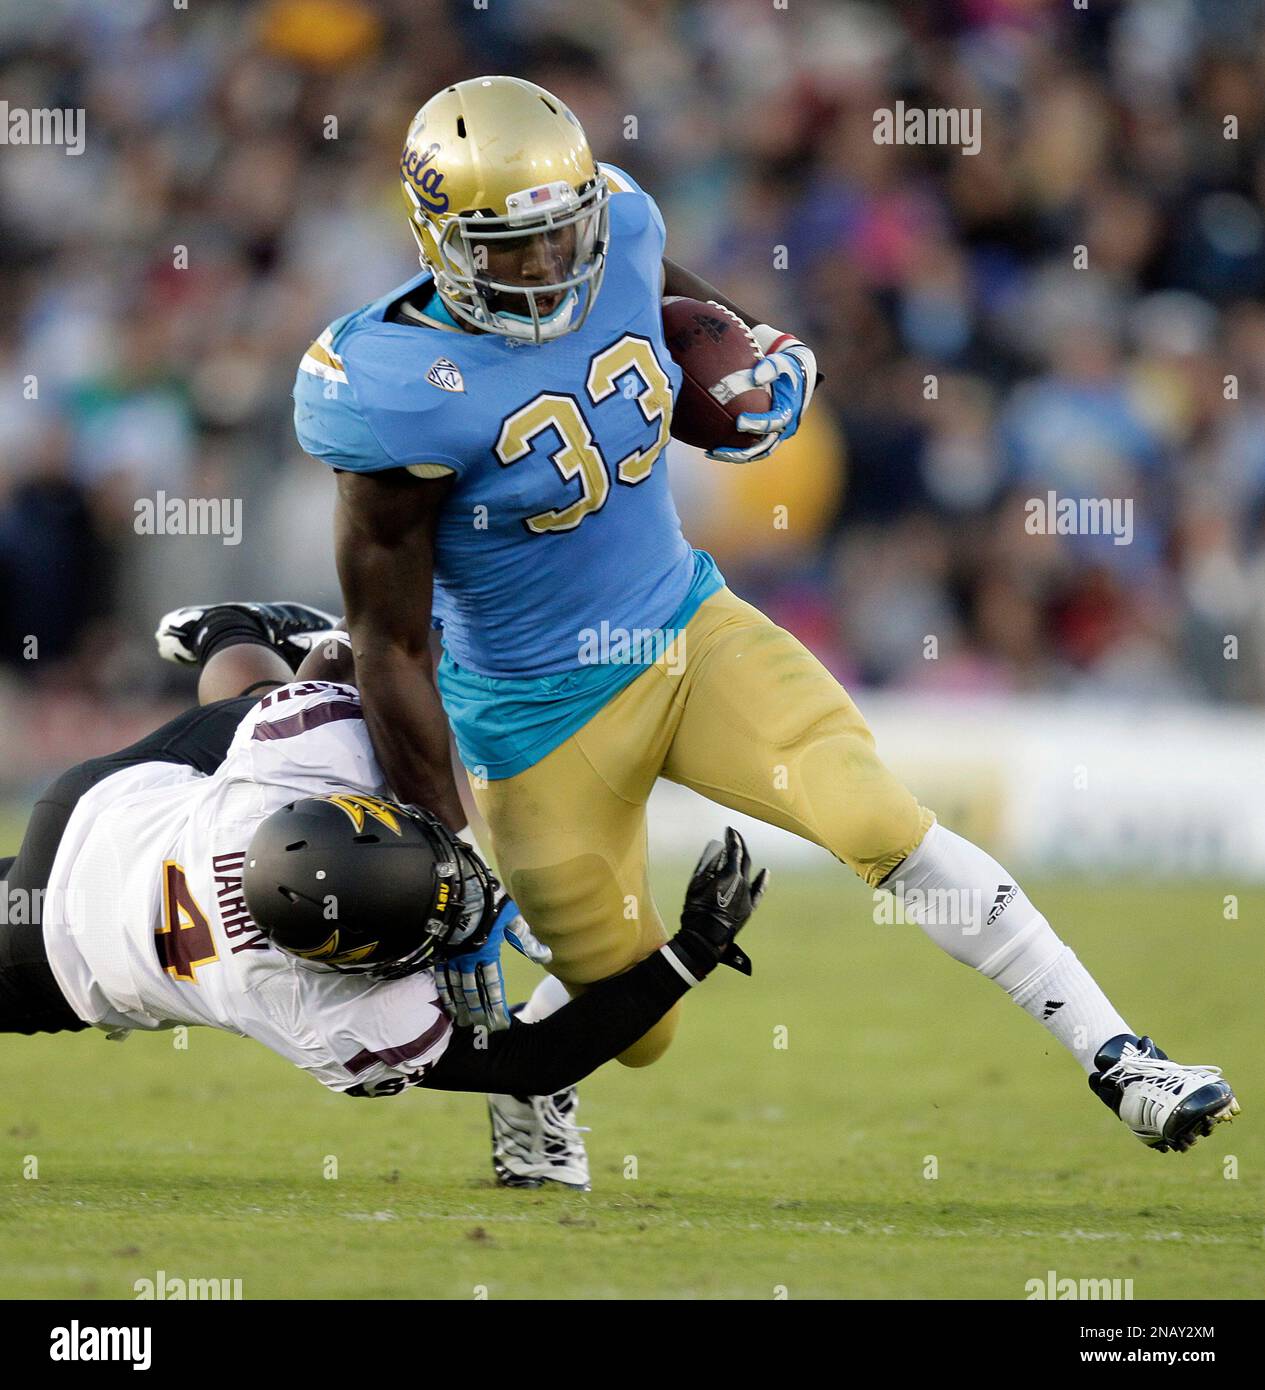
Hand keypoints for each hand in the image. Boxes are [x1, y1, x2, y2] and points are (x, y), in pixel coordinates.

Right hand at [433, 895, 551, 1030]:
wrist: (455, 887)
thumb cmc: (487, 900)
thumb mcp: (512, 916)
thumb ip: (525, 939)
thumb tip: (547, 957)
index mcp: (487, 952)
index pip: (492, 984)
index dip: (496, 1004)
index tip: (499, 1022)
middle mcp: (467, 959)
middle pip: (472, 990)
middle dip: (477, 1010)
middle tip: (481, 1028)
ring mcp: (451, 956)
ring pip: (455, 987)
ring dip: (460, 1006)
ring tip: (464, 1022)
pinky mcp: (439, 951)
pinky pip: (440, 976)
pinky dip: (443, 992)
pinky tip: (445, 1003)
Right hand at [667, 828, 768, 982]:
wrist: (705, 936)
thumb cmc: (697, 909)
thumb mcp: (697, 883)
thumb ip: (708, 865)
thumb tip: (717, 851)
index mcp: (731, 874)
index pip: (734, 849)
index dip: (732, 838)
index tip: (729, 830)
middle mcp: (743, 882)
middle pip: (745, 858)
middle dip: (740, 845)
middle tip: (734, 837)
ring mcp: (748, 895)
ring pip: (750, 872)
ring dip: (744, 860)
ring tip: (739, 852)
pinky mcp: (749, 907)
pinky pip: (758, 891)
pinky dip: (762, 880)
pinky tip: (765, 872)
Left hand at [706, 324, 817, 463]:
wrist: (795, 379)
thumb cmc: (784, 369)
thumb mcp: (781, 363)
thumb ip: (769, 368)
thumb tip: (754, 377)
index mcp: (788, 412)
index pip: (773, 422)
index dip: (757, 424)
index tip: (738, 422)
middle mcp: (783, 429)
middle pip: (762, 447)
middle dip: (740, 451)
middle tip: (718, 449)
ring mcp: (776, 436)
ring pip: (756, 452)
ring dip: (735, 456)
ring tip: (712, 453)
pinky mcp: (767, 437)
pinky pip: (751, 448)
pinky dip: (735, 450)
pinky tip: (714, 448)